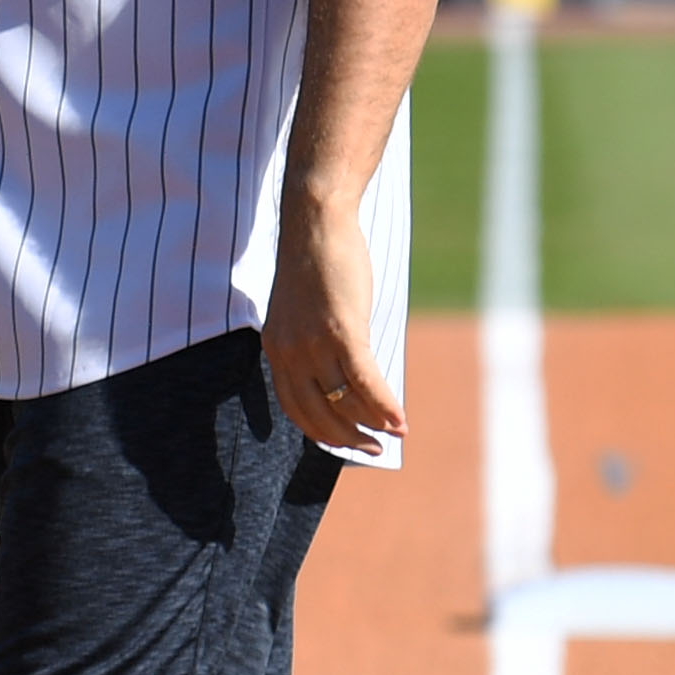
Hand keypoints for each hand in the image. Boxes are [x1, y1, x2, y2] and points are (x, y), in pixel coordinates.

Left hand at [262, 210, 405, 455]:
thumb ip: (314, 343)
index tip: (344, 442)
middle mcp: (287, 352)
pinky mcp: (341, 331)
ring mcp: (313, 344)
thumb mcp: (304, 311)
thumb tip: (343, 373)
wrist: (316, 223)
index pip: (294, 407)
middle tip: (373, 450)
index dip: (321, 430)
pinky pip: (363, 382)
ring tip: (395, 434)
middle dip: (347, 438)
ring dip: (372, 424)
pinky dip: (384, 406)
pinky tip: (400, 420)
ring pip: (344, 400)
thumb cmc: (317, 264)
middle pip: (317, 413)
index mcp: (275, 349)